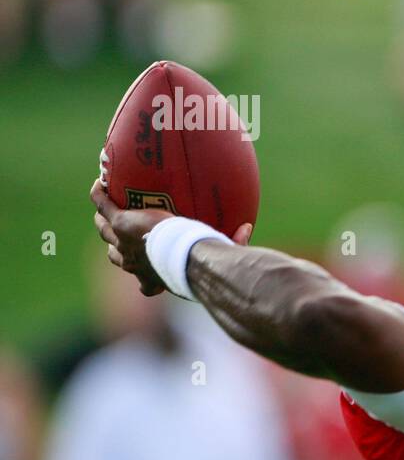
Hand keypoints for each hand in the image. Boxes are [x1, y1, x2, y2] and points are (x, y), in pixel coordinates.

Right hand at [90, 180, 252, 295]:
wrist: (190, 259)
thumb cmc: (206, 265)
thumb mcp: (216, 256)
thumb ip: (230, 242)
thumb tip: (246, 229)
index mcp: (151, 277)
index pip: (139, 275)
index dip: (138, 266)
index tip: (142, 257)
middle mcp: (133, 263)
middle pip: (114, 253)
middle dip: (114, 243)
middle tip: (117, 230)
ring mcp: (123, 242)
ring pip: (104, 228)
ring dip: (103, 219)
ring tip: (104, 206)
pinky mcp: (122, 223)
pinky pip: (103, 204)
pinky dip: (100, 194)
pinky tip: (101, 182)